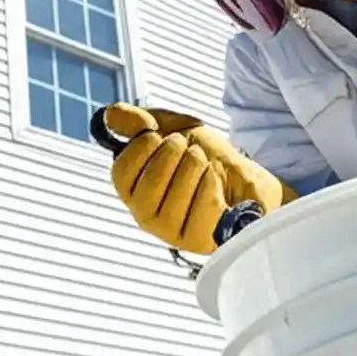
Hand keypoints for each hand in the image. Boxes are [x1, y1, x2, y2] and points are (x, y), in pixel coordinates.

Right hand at [104, 104, 296, 254]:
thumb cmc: (208, 158)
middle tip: (190, 149)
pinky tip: (216, 181)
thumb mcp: (175, 129)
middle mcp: (147, 215)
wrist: (246, 179)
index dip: (141, 148)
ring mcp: (171, 232)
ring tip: (204, 163)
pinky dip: (212, 186)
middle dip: (173, 155)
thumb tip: (110, 114)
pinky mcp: (198, 241)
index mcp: (135, 191)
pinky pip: (203, 209)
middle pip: (149, 185)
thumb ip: (142, 122)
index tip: (158, 135)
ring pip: (176, 196)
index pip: (121, 173)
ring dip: (195, 168)